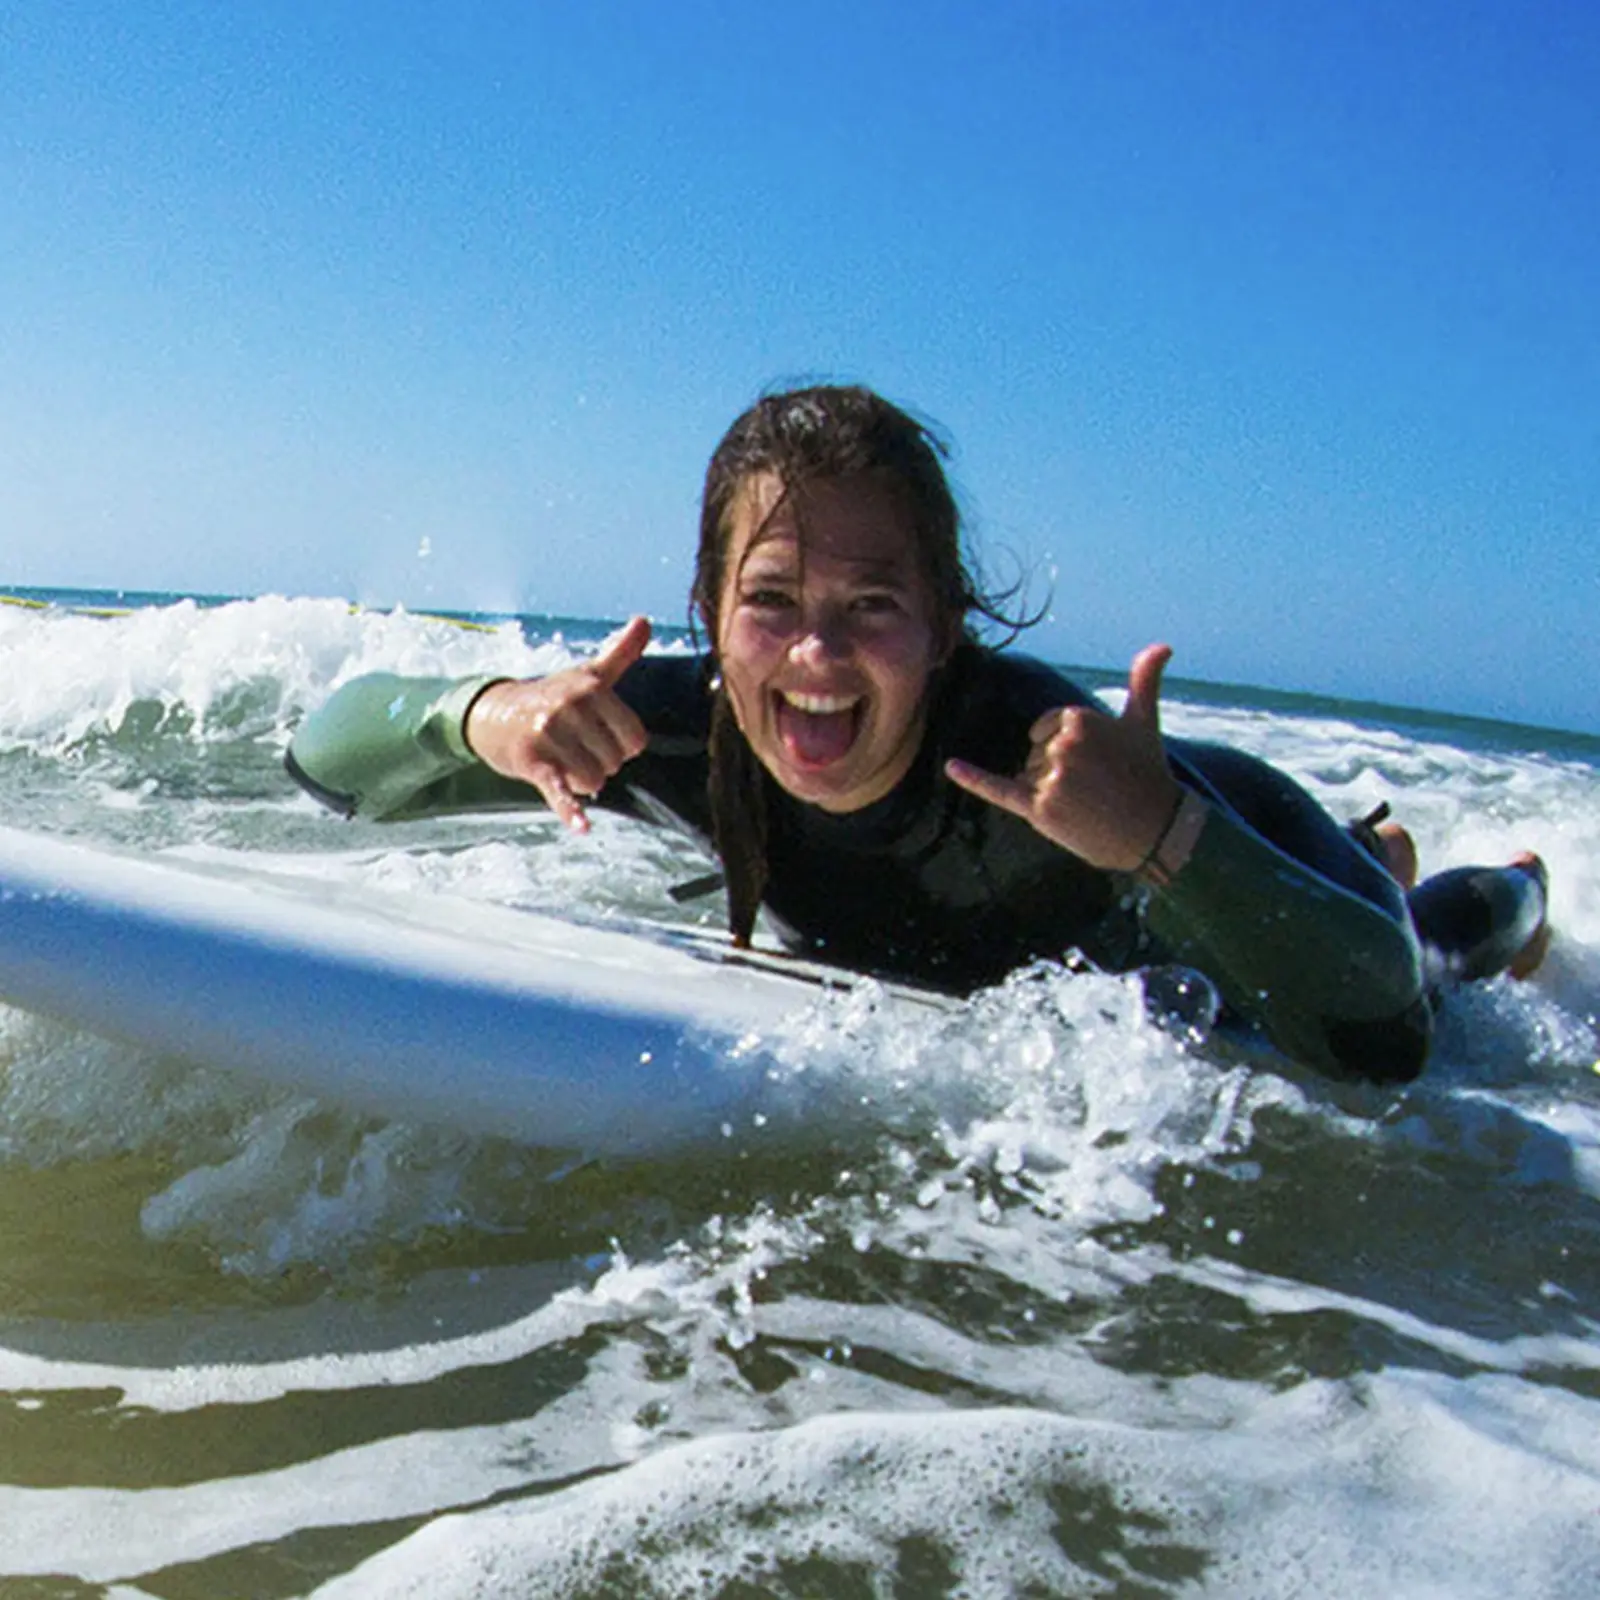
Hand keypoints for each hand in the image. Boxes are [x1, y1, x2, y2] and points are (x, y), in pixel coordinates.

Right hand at [465, 615, 651, 831]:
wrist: (493, 714)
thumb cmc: (552, 696)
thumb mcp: (588, 674)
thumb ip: (621, 652)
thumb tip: (645, 620)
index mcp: (593, 688)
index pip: (636, 740)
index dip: (621, 746)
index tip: (600, 735)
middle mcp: (571, 707)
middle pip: (615, 763)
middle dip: (600, 763)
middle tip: (575, 746)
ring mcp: (550, 734)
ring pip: (593, 781)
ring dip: (581, 781)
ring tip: (562, 760)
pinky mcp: (532, 762)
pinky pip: (558, 790)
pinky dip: (570, 810)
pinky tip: (581, 825)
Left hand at [944, 643, 1183, 870]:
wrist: (1156, 831)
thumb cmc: (1149, 773)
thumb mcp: (1144, 722)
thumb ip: (1144, 680)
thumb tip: (1162, 644)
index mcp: (1078, 719)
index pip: (1045, 727)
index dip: (1068, 747)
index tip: (1098, 762)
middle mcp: (1061, 746)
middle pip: (1035, 752)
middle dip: (1059, 770)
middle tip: (1097, 787)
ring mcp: (1049, 779)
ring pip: (1027, 776)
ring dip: (1049, 791)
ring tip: (1087, 804)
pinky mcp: (1039, 810)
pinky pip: (997, 789)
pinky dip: (973, 779)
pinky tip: (950, 767)